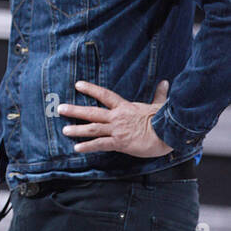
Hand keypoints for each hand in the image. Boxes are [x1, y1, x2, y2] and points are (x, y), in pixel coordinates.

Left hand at [58, 80, 172, 157]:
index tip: (78, 85)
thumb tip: (165, 82)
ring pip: (92, 128)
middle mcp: (117, 117)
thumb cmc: (165, 119)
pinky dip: (88, 146)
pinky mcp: (120, 143)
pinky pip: (100, 144)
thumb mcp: (160, 104)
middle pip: (92, 112)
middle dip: (75, 110)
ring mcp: (117, 130)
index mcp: (125, 107)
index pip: (105, 95)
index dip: (90, 89)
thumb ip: (159, 94)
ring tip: (64, 130)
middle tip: (61, 109)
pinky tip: (77, 148)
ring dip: (77, 129)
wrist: (169, 132)